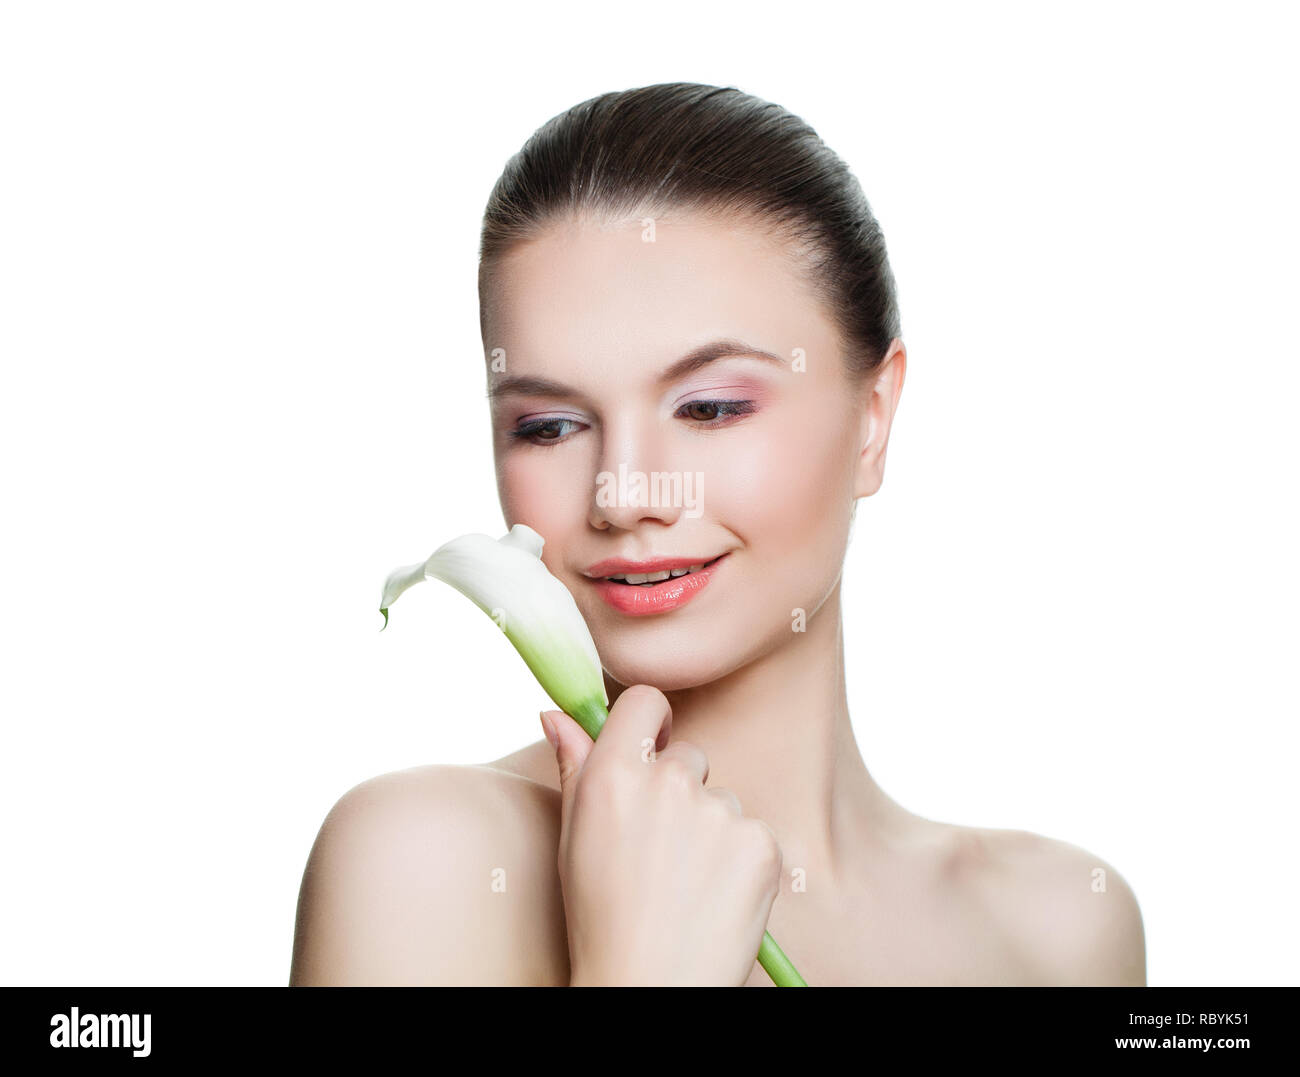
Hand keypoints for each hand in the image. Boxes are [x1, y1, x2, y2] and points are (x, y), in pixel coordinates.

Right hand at [541, 684, 782, 985]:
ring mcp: (720, 812)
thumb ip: (572, 766)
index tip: (650, 750)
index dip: (649, 723)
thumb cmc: (600, 918)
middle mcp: (669, 782)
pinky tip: (715, 898)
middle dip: (679, 792)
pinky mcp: (761, 844)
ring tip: (685, 886)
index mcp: (614, 775)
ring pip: (721, 800)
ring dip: (710, 830)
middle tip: (658, 853)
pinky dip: (741, 861)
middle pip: (688, 756)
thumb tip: (554, 713)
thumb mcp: (573, 839)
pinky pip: (753, 833)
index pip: (646, 700)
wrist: (649, 988)